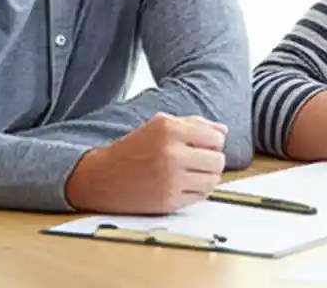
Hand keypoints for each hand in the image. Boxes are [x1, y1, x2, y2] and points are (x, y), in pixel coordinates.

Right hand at [65, 113, 227, 214]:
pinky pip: (201, 196)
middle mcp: (171, 153)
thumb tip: (224, 130)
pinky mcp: (168, 201)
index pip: (216, 137)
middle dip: (211, 160)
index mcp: (169, 129)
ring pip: (213, 180)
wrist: (102, 178)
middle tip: (197, 161)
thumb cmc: (134, 149)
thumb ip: (194, 124)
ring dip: (207, 177)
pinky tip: (183, 185)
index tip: (202, 145)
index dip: (213, 142)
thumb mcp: (160, 125)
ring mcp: (170, 179)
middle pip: (218, 160)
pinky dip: (197, 191)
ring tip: (191, 173)